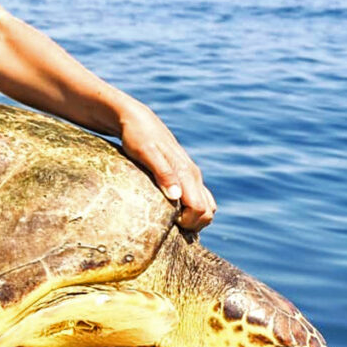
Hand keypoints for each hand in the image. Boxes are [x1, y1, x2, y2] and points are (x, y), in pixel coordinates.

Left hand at [119, 102, 216, 230]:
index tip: (169, 222)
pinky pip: (200, 199)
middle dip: (194, 224)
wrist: (138, 121)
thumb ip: (162, 173)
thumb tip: (176, 196)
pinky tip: (176, 212)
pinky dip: (194, 211)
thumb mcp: (146, 153)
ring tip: (173, 221)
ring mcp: (192, 176)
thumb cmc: (137, 137)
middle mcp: (193, 175)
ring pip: (208, 206)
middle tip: (171, 225)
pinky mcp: (187, 176)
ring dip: (196, 219)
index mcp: (186, 173)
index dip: (188, 222)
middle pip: (208, 211)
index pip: (200, 208)